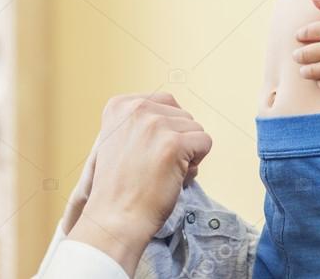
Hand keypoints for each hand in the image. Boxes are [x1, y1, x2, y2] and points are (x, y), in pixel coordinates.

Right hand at [68, 93, 210, 275]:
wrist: (115, 216)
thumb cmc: (120, 185)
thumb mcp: (118, 139)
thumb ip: (141, 122)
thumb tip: (179, 117)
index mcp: (120, 105)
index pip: (164, 102)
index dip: (166, 128)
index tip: (149, 150)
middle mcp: (137, 109)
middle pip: (182, 115)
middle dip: (179, 139)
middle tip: (158, 164)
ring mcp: (155, 125)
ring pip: (196, 129)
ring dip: (188, 152)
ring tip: (166, 172)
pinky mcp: (174, 144)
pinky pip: (205, 143)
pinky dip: (197, 161)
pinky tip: (177, 176)